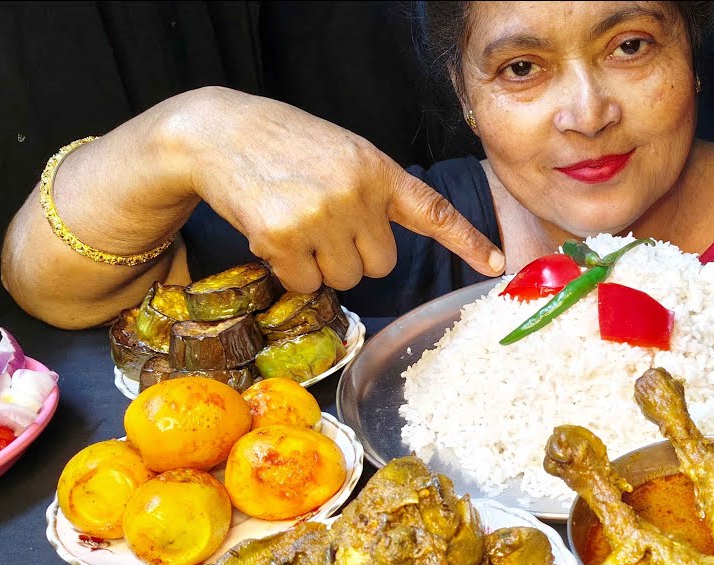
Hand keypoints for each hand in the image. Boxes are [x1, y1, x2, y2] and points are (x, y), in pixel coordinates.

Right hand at [178, 88, 503, 292]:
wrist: (218, 132)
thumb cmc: (284, 146)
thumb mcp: (343, 155)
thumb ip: (371, 194)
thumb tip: (379, 255)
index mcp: (378, 170)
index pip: (434, 211)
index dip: (468, 241)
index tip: (496, 264)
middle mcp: (357, 194)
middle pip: (381, 265)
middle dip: (353, 254)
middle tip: (322, 223)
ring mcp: (321, 216)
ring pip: (344, 279)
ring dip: (320, 265)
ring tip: (296, 223)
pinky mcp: (284, 237)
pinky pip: (305, 284)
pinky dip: (289, 272)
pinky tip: (273, 234)